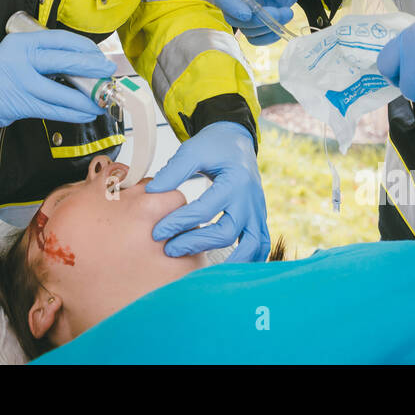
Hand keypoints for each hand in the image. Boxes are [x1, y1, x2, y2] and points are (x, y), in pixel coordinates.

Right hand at [0, 29, 116, 129]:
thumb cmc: (6, 71)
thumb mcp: (21, 52)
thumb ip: (47, 54)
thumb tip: (87, 63)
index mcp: (22, 42)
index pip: (60, 39)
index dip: (84, 47)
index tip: (100, 55)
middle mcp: (19, 59)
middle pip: (62, 62)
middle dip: (90, 68)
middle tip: (108, 73)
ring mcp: (18, 83)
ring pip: (60, 92)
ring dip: (84, 99)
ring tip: (100, 102)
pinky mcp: (18, 104)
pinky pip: (52, 110)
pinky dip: (72, 113)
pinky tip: (85, 114)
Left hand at [146, 121, 269, 262]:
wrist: (237, 143)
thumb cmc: (214, 147)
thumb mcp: (193, 150)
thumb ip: (174, 171)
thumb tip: (152, 193)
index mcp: (234, 181)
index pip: (205, 209)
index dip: (179, 222)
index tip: (157, 231)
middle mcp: (249, 200)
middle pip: (226, 233)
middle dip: (196, 244)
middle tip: (169, 249)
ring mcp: (257, 211)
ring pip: (251, 245)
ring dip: (228, 262)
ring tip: (200, 271)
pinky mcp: (259, 218)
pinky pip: (262, 244)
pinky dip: (251, 260)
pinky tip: (231, 271)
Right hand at [215, 0, 320, 44]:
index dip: (232, 7)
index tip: (248, 14)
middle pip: (233, 17)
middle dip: (256, 20)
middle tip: (279, 12)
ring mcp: (247, 8)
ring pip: (246, 29)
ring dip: (267, 27)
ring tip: (286, 12)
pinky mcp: (258, 19)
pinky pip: (256, 36)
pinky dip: (269, 35)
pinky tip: (283, 21)